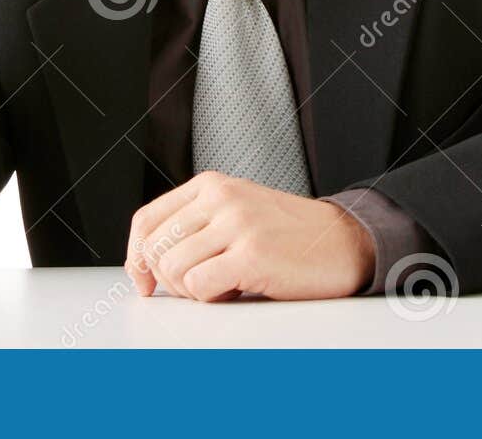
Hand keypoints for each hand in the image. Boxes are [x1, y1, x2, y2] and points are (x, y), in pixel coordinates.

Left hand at [125, 171, 375, 300]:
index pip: (146, 220)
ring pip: (172, 269)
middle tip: (197, 287)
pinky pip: (199, 286)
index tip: (144, 282)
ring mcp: (237, 223)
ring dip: (192, 290)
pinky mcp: (251, 254)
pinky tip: (236, 289)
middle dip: (166, 279)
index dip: (137, 258)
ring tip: (223, 285)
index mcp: (211, 185)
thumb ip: (196, 225)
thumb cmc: (289, 235)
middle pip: (155, 248)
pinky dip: (211, 297)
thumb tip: (146, 263)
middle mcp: (221, 198)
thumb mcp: (237, 212)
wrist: (344, 241)